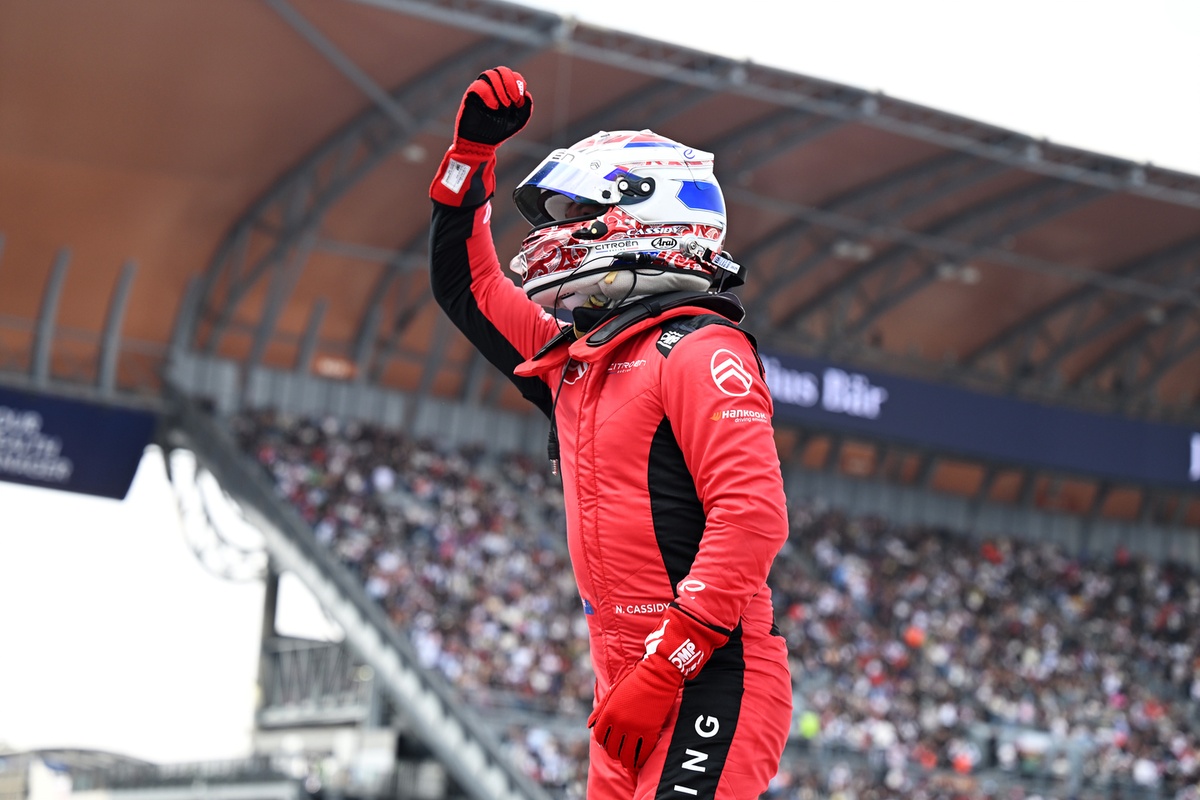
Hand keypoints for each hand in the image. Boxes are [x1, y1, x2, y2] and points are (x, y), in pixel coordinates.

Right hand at [430, 66, 531, 206]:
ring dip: (500, 88)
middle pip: (501, 71)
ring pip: (489, 75)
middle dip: (510, 83)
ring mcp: (481, 91)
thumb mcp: (518, 120)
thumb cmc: (499, 132)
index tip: (519, 99)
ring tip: (503, 105)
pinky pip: (478, 86)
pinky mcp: (470, 97)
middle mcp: (492, 88)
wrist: (481, 145)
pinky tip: (493, 107)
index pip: (512, 75)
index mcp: (504, 90)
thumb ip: (526, 107)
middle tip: (513, 99)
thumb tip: (526, 94)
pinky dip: (488, 94)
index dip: (518, 82)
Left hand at [588, 604, 727, 769]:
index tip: (607, 744)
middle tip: (619, 755)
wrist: (657, 675)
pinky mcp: (650, 731)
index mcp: (609, 713)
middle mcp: (620, 723)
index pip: (600, 736)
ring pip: (627, 754)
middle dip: (614, 753)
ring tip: (629, 761)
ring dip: (626, 760)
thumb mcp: (613, 693)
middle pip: (612, 748)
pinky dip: (641, 759)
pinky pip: (644, 752)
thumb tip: (589, 725)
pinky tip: (641, 759)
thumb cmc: (635, 681)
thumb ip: (600, 709)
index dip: (603, 742)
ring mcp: (635, 729)